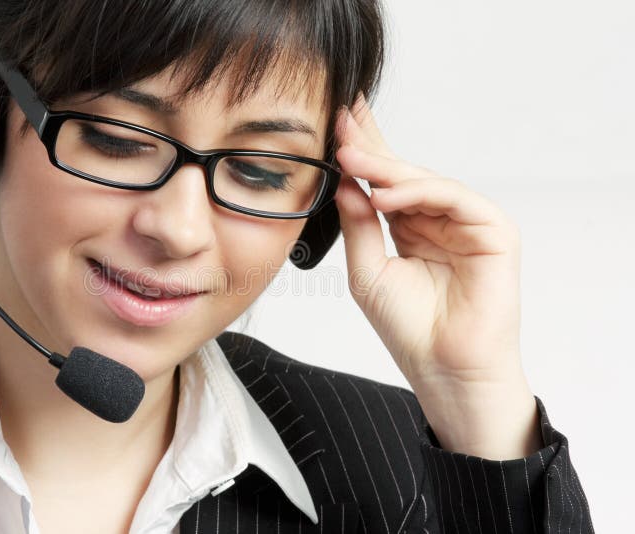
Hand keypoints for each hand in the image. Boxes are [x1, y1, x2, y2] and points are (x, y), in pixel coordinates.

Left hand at [332, 93, 541, 459]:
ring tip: (352, 157)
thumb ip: (358, 224)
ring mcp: (468, 222)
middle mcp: (439, 219)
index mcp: (411, 227)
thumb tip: (343, 181)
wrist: (445, 370)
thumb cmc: (409, 329)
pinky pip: (453, 197)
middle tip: (341, 119)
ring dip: (385, 168)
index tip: (335, 123)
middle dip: (370, 146)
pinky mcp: (493, 231)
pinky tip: (384, 194)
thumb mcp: (367, 269)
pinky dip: (418, 192)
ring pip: (425, 181)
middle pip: (404, 172)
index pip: (385, 181)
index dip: (362, 152)